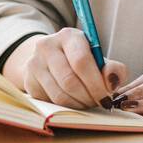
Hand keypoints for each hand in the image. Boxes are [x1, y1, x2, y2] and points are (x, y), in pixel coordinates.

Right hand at [7, 28, 126, 109]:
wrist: (51, 59)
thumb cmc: (82, 59)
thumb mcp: (99, 59)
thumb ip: (113, 69)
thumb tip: (112, 83)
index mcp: (68, 36)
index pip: (81, 61)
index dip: (96, 83)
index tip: (107, 97)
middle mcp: (47, 46)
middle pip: (69, 80)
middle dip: (88, 97)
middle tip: (99, 103)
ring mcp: (34, 64)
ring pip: (59, 95)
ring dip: (79, 105)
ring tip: (89, 104)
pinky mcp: (29, 81)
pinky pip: (51, 102)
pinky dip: (67, 107)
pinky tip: (75, 103)